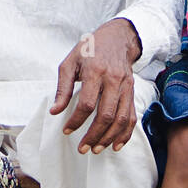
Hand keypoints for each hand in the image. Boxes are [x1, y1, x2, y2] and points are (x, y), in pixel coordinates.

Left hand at [50, 18, 140, 153]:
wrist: (117, 38)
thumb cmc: (90, 50)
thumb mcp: (70, 62)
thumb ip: (63, 88)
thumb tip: (55, 111)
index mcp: (95, 71)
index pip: (87, 103)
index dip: (76, 120)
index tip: (67, 130)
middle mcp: (113, 79)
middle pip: (106, 114)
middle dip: (94, 135)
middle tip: (83, 148)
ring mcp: (125, 86)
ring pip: (121, 119)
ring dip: (108, 138)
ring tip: (96, 149)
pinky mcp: (132, 91)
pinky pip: (132, 116)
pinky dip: (125, 133)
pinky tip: (115, 145)